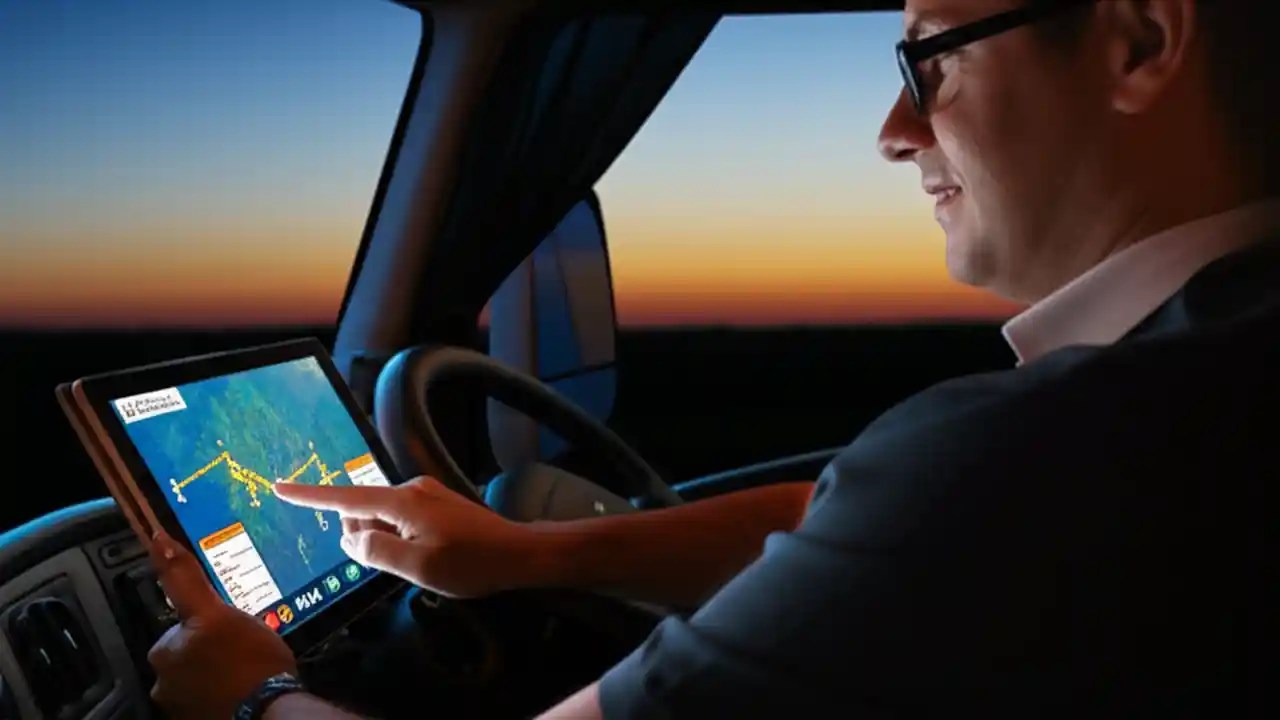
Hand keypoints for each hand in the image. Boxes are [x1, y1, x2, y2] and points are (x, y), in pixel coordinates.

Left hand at [146, 531, 296, 719]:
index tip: (225, 630)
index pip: (177, 632)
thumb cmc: (247, 661)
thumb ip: (184, 580)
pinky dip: (226, 696)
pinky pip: (213, 703)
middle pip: (186, 658)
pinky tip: (247, 689)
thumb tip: (158, 540)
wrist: (272, 711)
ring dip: (217, 674)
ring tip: (249, 668)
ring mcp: (185, 710)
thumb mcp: (216, 611)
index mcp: (165, 655)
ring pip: (200, 681)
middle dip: (207, 652)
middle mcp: (165, 686)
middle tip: (241, 645)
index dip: (201, 626)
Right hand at [273, 476, 537, 597]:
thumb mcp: (416, 566)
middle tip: (400, 564)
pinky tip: (426, 556)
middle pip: (364, 510)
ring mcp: (427, 495)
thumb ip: (375, 550)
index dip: (309, 496)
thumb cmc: (469, 563)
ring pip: (384, 517)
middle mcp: (411, 490)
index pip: (344, 497)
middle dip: (363, 536)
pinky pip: (402, 519)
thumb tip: (349, 536)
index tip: (279, 487)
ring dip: (386, 541)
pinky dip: (400, 538)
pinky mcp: (438, 504)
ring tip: (421, 563)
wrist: (519, 553)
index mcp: (401, 501)